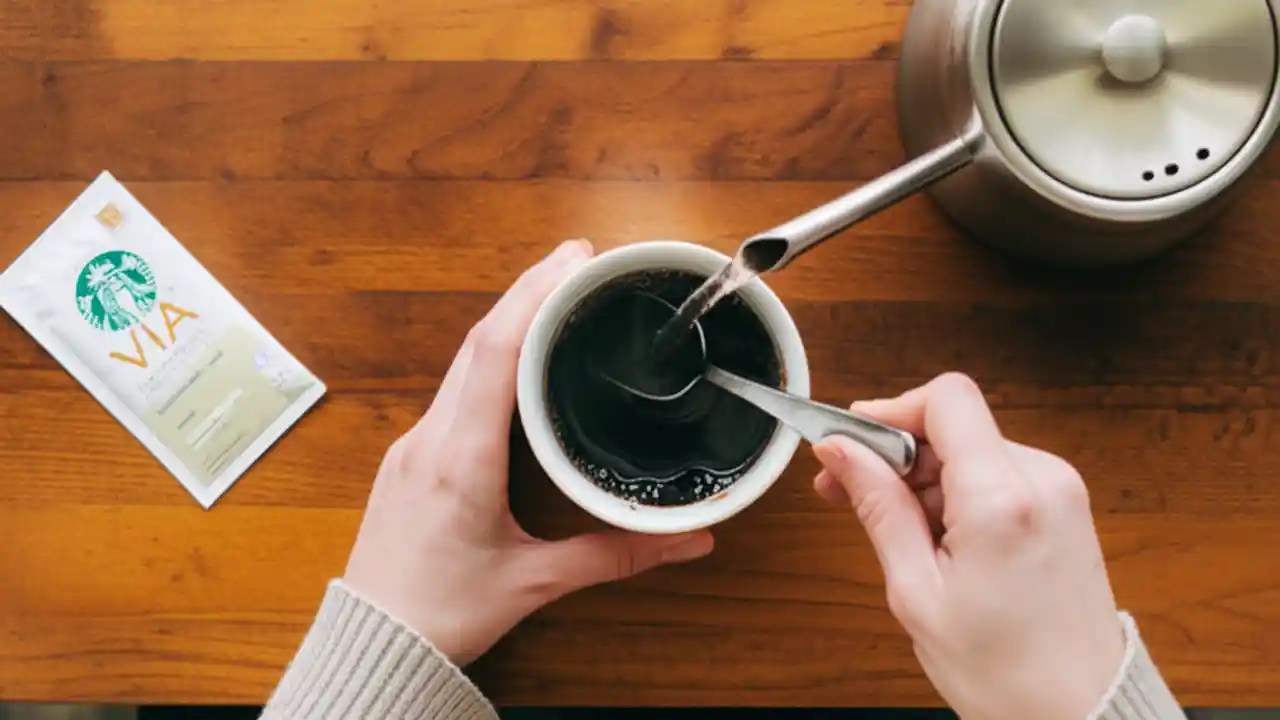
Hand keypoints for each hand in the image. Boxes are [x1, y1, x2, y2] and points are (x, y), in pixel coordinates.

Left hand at [344, 240, 714, 664]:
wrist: (372, 644)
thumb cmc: (443, 614)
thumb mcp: (536, 582)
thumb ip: (615, 555)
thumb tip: (690, 540)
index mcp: (460, 461)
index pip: (494, 356)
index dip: (533, 298)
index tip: (571, 261)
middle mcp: (430, 439)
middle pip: (478, 341)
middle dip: (527, 291)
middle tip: (577, 258)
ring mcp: (413, 443)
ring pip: (461, 360)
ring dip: (507, 318)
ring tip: (554, 290)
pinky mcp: (411, 456)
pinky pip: (452, 387)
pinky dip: (488, 355)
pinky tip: (516, 352)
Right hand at [813, 373, 1123, 719]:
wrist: (1080, 714)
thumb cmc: (1005, 673)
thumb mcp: (917, 592)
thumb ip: (878, 507)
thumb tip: (840, 451)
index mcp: (1003, 499)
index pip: (946, 399)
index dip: (890, 410)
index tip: (852, 439)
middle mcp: (1042, 480)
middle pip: (953, 425)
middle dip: (895, 452)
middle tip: (848, 491)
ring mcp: (1060, 490)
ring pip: (971, 448)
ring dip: (924, 477)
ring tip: (897, 532)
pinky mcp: (1065, 505)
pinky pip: (997, 472)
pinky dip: (957, 492)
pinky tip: (936, 538)